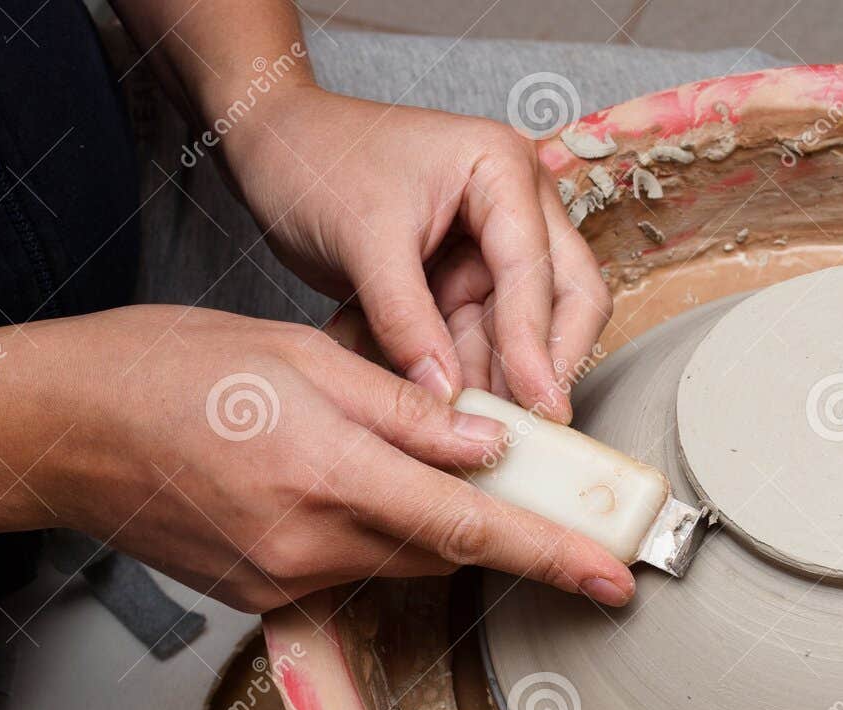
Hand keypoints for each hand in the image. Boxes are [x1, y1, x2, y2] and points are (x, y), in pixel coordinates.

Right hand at [37, 306, 633, 611]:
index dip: (552, 555)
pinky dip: (380, 533)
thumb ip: (408, 411)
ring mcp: (282, 582)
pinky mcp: (262, 597)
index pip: (470, 526)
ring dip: (440, 527)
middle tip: (564, 513)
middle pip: (446, 552)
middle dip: (509, 534)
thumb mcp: (303, 358)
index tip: (613, 578)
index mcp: (327, 474)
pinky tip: (360, 488)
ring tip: (443, 474)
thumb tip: (491, 446)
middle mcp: (307, 546)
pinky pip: (353, 570)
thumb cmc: (171, 369)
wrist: (61, 430)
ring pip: (403, 561)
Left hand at [221, 86, 609, 422]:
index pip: (538, 271)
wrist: (274, 150)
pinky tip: (443, 406)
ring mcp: (497, 245)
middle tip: (529, 426)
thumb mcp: (362, 240)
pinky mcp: (469, 279)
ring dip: (499, 376)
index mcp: (502, 170)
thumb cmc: (317, 161)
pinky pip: (484, 338)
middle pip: (569, 298)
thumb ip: (406, 321)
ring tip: (469, 426)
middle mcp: (518, 205)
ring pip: (529, 329)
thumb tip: (447, 397)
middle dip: (547, 362)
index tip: (538, 407)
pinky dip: (465, 370)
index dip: (537, 345)